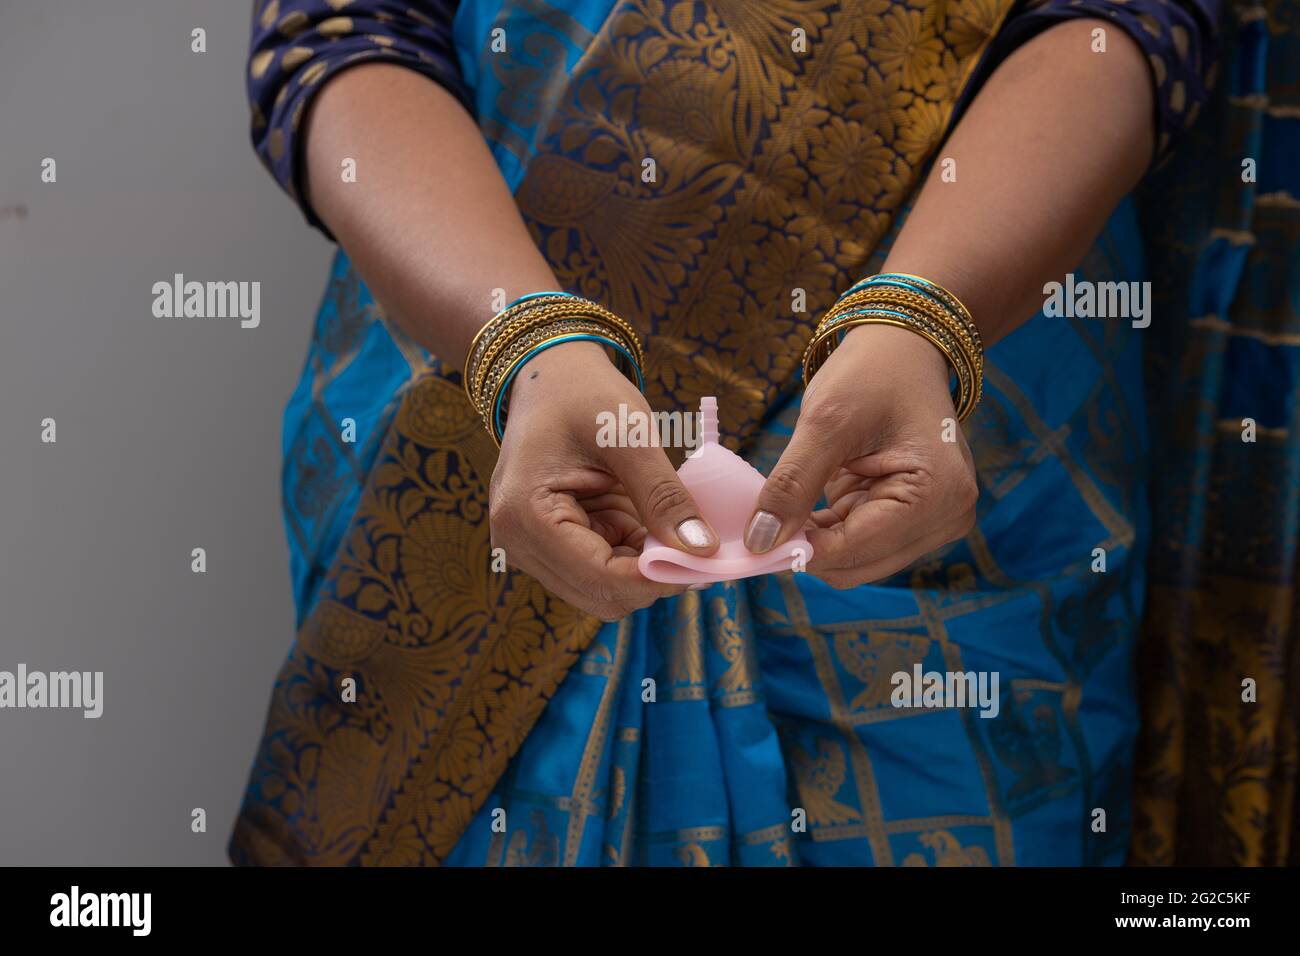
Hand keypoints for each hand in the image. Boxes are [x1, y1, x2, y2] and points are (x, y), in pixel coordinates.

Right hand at [488, 340, 719, 619]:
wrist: (550, 376)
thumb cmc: (584, 394)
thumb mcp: (630, 436)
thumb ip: (664, 496)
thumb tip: (702, 550)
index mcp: (526, 514)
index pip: (600, 577)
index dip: (657, 577)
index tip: (704, 558)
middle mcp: (517, 542)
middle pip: (600, 595)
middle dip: (652, 575)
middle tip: (694, 539)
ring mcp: (529, 548)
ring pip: (603, 590)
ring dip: (641, 564)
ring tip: (662, 518)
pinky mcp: (547, 547)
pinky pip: (599, 570)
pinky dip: (630, 553)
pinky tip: (641, 517)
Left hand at [744, 323, 978, 587]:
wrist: (904, 347)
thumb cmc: (872, 372)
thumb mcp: (825, 423)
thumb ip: (792, 484)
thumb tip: (760, 541)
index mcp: (937, 494)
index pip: (853, 549)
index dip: (798, 549)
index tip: (752, 538)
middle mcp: (948, 517)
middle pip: (857, 565)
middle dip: (809, 546)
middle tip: (765, 517)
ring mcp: (937, 521)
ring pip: (857, 561)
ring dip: (819, 538)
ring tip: (792, 499)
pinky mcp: (920, 520)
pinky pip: (863, 543)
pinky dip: (831, 529)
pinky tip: (813, 500)